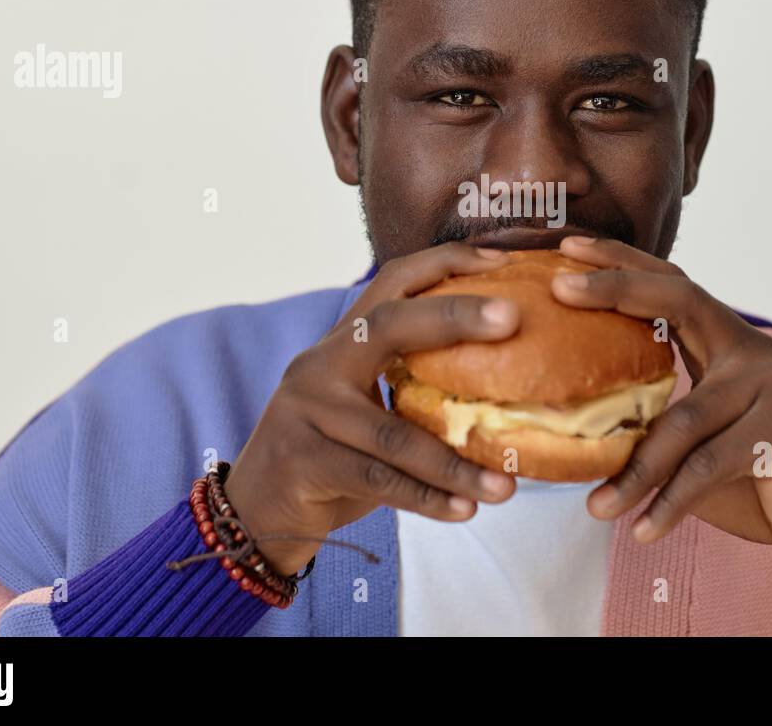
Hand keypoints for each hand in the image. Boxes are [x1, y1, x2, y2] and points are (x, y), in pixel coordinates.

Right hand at [225, 243, 519, 573]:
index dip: (445, 264)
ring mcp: (307, 411)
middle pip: (388, 327)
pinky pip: (378, 480)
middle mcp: (320, 365)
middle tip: (512, 318)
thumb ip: (416, 389)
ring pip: (394, 434)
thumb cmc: (334, 455)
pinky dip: (426, 499)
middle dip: (454, 317)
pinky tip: (466, 510)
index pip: (392, 282)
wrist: (259, 511)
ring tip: (507, 485)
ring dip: (455, 463)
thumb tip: (510, 388)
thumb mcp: (369, 408)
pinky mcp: (304, 461)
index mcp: (343, 342)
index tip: (502, 260)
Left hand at [550, 235, 771, 577]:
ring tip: (595, 506)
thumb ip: (654, 421)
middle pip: (680, 302)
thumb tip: (571, 429)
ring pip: (682, 420)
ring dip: (634, 470)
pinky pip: (708, 467)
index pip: (673, 285)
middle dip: (616, 289)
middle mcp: (754, 353)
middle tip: (559, 289)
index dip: (622, 263)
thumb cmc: (757, 481)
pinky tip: (641, 529)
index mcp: (729, 344)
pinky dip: (670, 503)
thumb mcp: (700, 441)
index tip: (568, 249)